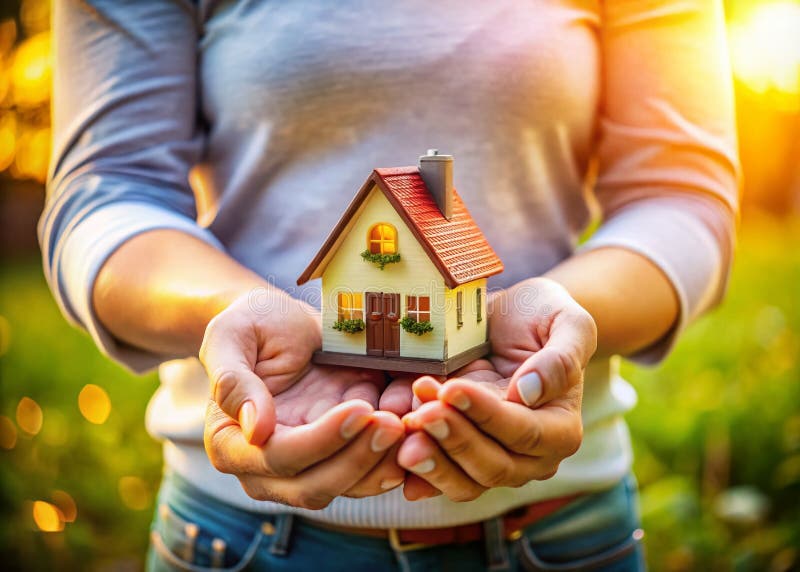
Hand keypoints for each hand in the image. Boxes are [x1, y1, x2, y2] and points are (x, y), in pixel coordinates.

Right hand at [200, 289, 404, 507]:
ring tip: (410, 422)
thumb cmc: (252, 325)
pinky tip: (416, 426)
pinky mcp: (342, 454)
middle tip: (394, 422)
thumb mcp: (232, 336)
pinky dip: (397, 454)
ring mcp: (308, 466)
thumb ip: (233, 380)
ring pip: (350, 485)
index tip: (359, 410)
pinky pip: (372, 470)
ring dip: (385, 460)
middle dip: (360, 458)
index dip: (321, 440)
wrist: (282, 324)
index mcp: (231, 444)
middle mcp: (267, 469)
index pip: (279, 458)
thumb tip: (254, 429)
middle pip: (317, 485)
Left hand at [396, 277, 596, 501]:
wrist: (510, 320)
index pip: (525, 433)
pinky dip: (417, 470)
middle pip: (493, 465)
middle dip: (454, 439)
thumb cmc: (543, 317)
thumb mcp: (565, 323)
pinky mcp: (460, 457)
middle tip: (423, 410)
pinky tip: (394, 453)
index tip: (454, 389)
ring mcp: (493, 460)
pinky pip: (439, 476)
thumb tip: (531, 392)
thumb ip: (560, 358)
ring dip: (432, 458)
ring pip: (464, 481)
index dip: (487, 415)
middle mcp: (530, 457)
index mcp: (560, 429)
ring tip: (405, 428)